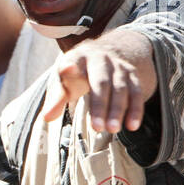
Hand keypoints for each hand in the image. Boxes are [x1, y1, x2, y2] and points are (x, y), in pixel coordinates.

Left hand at [42, 29, 157, 132]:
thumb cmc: (78, 73)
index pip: (73, 61)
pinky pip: (137, 92)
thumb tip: (46, 118)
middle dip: (99, 105)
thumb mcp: (64, 80)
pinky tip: (132, 126)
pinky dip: (136, 109)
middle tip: (97, 128)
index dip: (70, 67)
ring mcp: (119, 66)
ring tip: (113, 130)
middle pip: (100, 82)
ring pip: (120, 88)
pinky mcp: (132, 75)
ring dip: (118, 110)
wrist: (105, 54)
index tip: (66, 69)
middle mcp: (101, 59)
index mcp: (79, 57)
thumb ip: (56, 98)